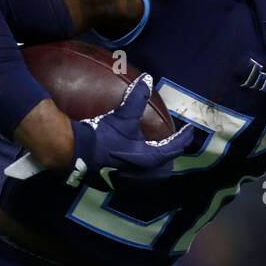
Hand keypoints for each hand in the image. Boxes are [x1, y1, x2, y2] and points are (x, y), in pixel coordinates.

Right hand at [66, 74, 195, 188]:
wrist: (76, 154)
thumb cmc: (102, 136)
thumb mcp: (122, 116)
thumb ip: (137, 98)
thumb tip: (147, 79)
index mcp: (148, 159)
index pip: (174, 148)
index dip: (183, 138)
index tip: (189, 130)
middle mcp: (143, 175)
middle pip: (166, 169)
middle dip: (171, 157)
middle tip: (172, 144)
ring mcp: (129, 183)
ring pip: (152, 178)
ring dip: (156, 167)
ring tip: (155, 154)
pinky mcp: (116, 185)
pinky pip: (136, 181)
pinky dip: (141, 172)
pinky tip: (133, 163)